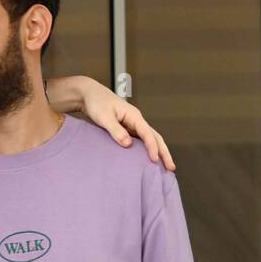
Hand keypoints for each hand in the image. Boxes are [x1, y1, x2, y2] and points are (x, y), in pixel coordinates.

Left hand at [47, 75, 174, 169]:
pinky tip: (151, 160)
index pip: (147, 134)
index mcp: (134, 116)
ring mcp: (134, 124)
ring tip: (166, 167)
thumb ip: (116, 130)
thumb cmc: (96, 103)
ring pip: (151, 139)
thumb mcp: (103, 116)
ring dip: (160, 152)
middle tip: (171, 168)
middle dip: (164, 152)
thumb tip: (128, 144)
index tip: (154, 161)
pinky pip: (143, 141)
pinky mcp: (129, 129)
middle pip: (156, 137)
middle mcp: (137, 120)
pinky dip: (150, 150)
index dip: (152, 148)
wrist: (89, 93)